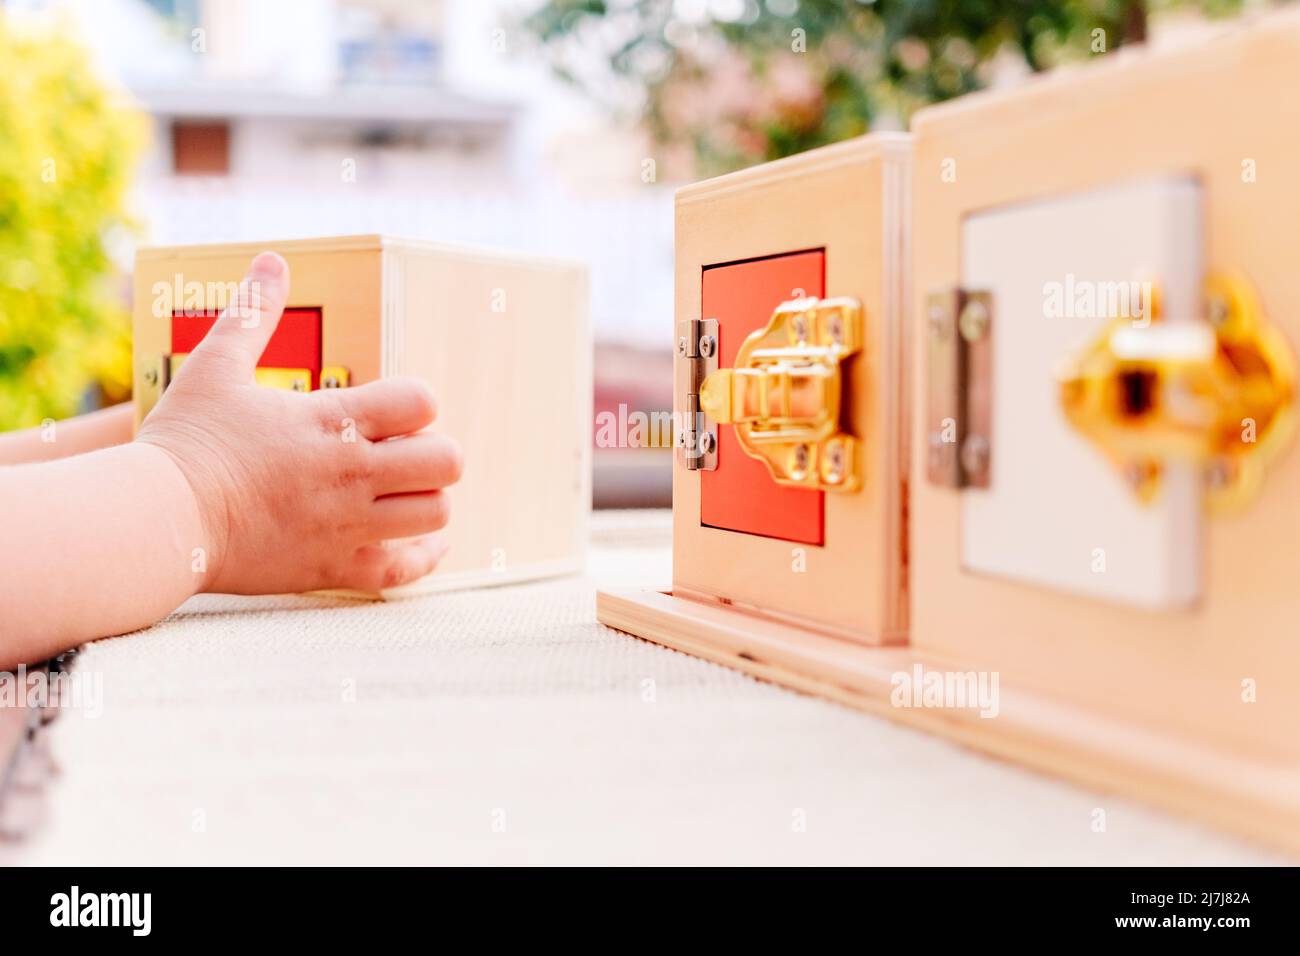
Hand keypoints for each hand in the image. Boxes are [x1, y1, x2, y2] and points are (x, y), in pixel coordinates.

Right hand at [136, 252, 461, 593]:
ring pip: (435, 514)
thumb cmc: (185, 441)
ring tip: (404, 493)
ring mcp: (347, 524)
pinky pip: (404, 570)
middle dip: (435, 453)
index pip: (422, 403)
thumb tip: (273, 261)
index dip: (417, 404)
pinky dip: (422, 557)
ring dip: (430, 500)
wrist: (158, 518)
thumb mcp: (215, 365)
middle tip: (404, 454)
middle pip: (445, 461)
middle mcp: (352, 473)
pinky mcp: (334, 569)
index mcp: (332, 421)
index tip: (392, 413)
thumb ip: (252, 313)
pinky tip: (421, 543)